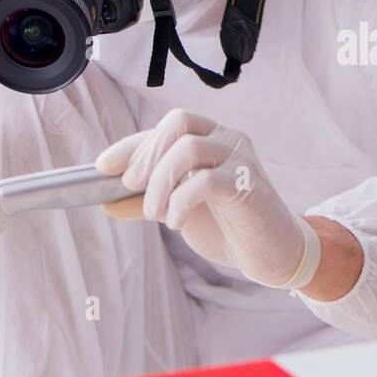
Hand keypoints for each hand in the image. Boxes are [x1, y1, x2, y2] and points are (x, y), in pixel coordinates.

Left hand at [95, 109, 318, 288]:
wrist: (273, 254)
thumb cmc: (228, 227)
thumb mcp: (178, 211)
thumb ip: (146, 202)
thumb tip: (104, 201)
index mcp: (210, 139)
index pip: (165, 128)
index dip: (131, 145)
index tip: (102, 167)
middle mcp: (227, 139)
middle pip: (179, 122)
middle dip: (146, 154)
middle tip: (130, 186)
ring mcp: (241, 159)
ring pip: (189, 148)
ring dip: (160, 181)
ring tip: (155, 213)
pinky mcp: (249, 184)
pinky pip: (205, 181)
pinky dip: (181, 201)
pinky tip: (177, 221)